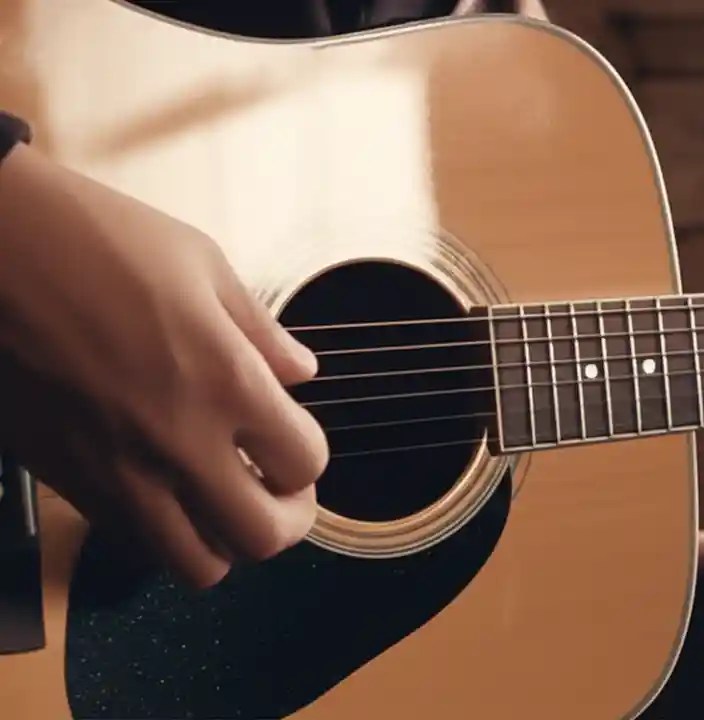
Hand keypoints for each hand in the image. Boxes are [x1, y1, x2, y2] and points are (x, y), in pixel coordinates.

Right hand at [0, 144, 327, 587]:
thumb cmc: (97, 239)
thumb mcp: (203, 265)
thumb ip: (262, 331)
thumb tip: (300, 372)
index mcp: (226, 383)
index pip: (304, 464)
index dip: (308, 457)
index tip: (295, 439)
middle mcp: (178, 443)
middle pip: (263, 538)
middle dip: (286, 519)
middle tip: (278, 489)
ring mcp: (119, 472)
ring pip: (196, 565)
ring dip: (224, 539)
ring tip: (222, 498)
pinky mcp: (68, 481)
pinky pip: (135, 542)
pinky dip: (165, 531)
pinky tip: (165, 487)